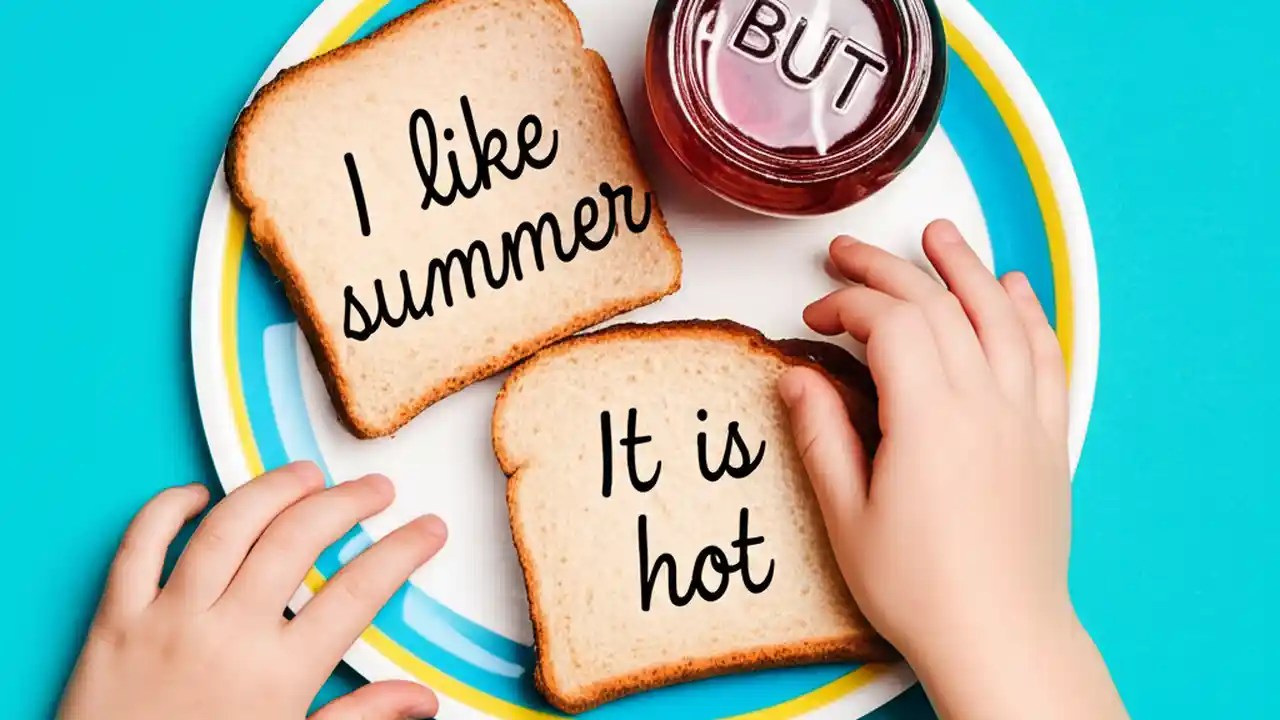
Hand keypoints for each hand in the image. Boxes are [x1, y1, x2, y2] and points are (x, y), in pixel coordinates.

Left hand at [58, 462, 445, 719]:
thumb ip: (359, 717)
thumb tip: (422, 700)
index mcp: (279, 674)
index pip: (358, 592)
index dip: (402, 551)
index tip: (427, 529)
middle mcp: (227, 635)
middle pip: (299, 539)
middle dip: (348, 503)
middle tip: (375, 488)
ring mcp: (168, 621)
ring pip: (229, 525)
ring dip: (274, 488)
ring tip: (307, 474)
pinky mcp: (115, 621)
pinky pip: (139, 546)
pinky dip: (167, 509)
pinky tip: (197, 494)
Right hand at [778, 221, 1124, 718]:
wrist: (998, 634)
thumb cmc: (920, 588)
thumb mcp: (845, 514)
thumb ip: (820, 434)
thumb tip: (796, 377)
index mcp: (928, 419)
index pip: (890, 322)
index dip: (846, 304)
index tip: (815, 317)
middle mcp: (983, 404)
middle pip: (938, 304)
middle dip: (888, 268)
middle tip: (848, 253)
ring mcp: (1023, 416)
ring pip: (998, 315)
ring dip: (965, 268)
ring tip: (938, 234)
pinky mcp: (1049, 435)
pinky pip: (1047, 354)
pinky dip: (1029, 312)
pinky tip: (1012, 289)